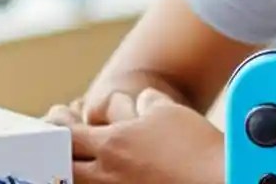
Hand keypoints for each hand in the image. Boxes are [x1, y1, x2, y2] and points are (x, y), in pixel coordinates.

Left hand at [46, 89, 223, 183]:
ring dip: (74, 174)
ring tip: (77, 165)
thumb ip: (145, 102)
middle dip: (56, 156)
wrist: (221, 180)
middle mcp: (108, 176)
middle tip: (56, 148)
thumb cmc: (196, 147)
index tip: (56, 121)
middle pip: (63, 169)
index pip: (65, 136)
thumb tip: (139, 100)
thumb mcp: (167, 111)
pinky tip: (103, 178)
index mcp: (113, 145)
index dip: (55, 127)